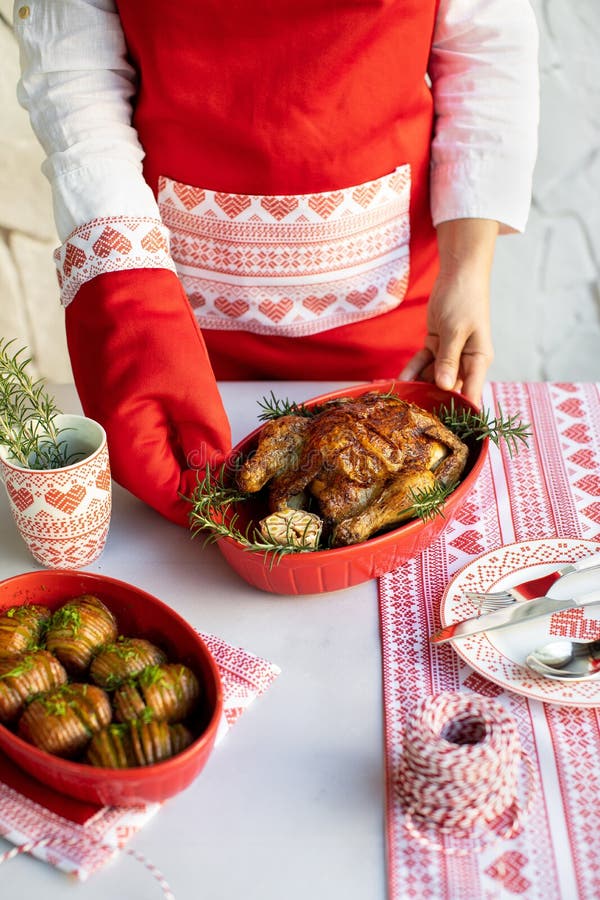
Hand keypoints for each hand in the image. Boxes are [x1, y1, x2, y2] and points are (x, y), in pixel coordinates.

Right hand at [65, 268, 230, 525]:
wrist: (117, 286)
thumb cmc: (151, 330)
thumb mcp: (192, 391)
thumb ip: (206, 442)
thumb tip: (217, 478)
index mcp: (129, 450)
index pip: (175, 503)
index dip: (213, 510)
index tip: (247, 511)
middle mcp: (116, 452)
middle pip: (168, 490)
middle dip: (207, 491)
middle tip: (249, 489)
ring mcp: (117, 435)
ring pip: (163, 468)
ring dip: (197, 468)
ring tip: (237, 466)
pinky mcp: (122, 418)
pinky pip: (155, 446)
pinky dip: (182, 447)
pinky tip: (208, 439)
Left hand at [399, 218, 497, 406]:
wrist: (458, 273)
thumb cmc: (464, 300)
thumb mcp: (455, 331)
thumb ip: (449, 360)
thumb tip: (445, 386)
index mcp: (479, 361)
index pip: (471, 393)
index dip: (460, 411)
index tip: (445, 427)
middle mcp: (466, 362)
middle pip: (450, 389)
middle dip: (433, 401)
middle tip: (414, 417)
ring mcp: (451, 354)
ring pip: (433, 377)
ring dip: (418, 386)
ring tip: (401, 401)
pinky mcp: (436, 346)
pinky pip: (423, 363)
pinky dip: (412, 371)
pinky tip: (398, 381)